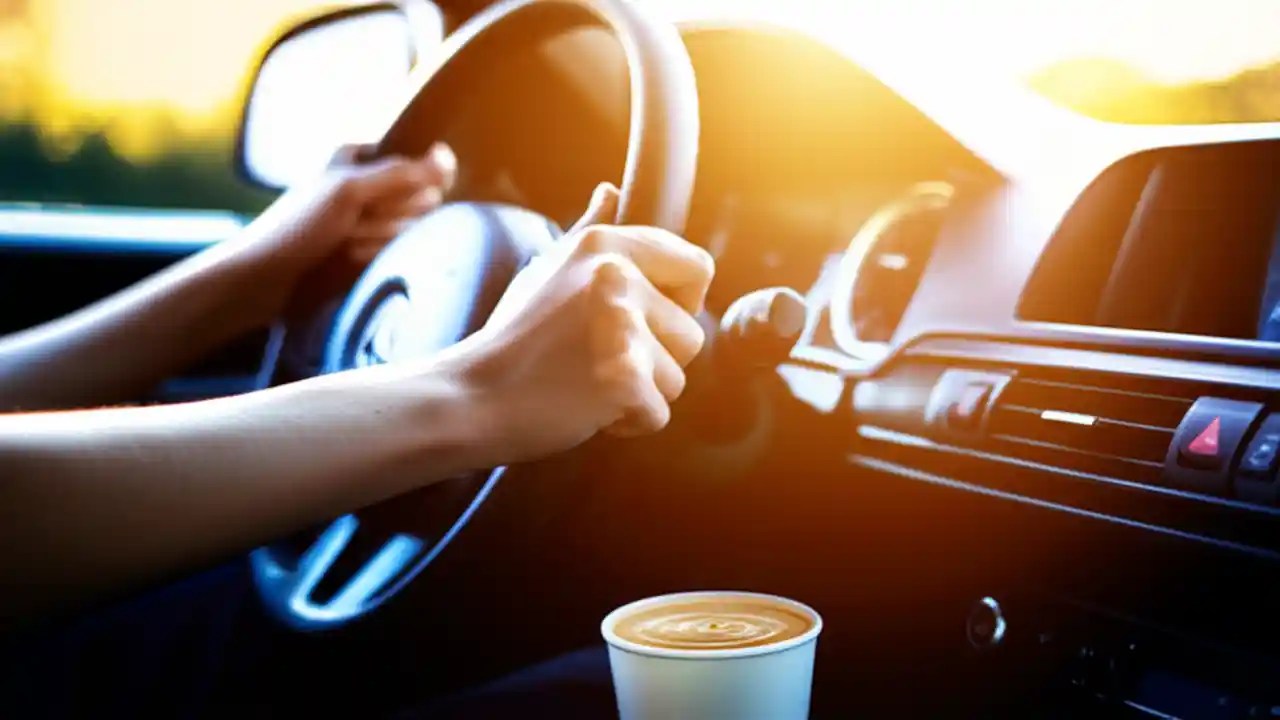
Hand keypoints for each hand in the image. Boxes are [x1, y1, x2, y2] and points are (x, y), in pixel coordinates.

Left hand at [227, 142, 456, 323]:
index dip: (412, 182)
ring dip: (379, 239)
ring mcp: (371, 223)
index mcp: (360, 159)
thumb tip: (447, 156)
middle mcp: (368, 187)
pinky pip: (398, 253)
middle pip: (417, 198)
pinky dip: (377, 258)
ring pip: (410, 229)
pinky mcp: (371, 254)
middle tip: (356, 223)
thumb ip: (401, 173)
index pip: (417, 164)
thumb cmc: (300, 226)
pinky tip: (352, 262)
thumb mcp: (350, 190)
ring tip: (345, 246)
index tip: (390, 193)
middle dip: (392, 215)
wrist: (267, 281)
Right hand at [447, 183, 714, 464]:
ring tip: (589, 381)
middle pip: (691, 333)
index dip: (679, 302)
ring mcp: (621, 329)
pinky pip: (658, 413)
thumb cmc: (514, 336)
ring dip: (641, 392)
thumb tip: (611, 191)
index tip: (641, 319)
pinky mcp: (622, 380)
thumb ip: (589, 230)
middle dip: (655, 358)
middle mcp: (618, 277)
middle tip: (599, 357)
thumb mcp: (547, 268)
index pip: (698, 267)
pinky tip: (588, 408)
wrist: (472, 396)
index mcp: (607, 245)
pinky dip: (629, 423)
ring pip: (677, 378)